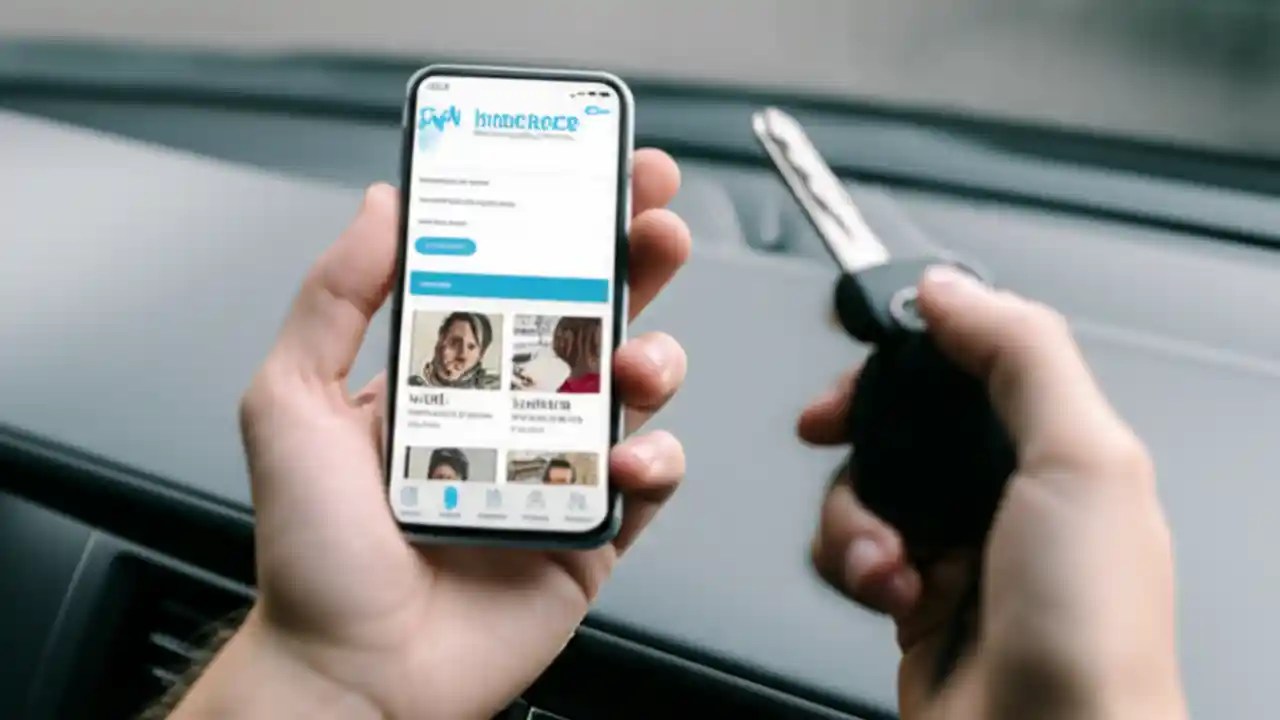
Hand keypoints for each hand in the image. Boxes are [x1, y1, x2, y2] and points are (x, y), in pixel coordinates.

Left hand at [174, 149, 691, 718]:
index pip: (517, 274)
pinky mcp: (592, 529)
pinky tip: (628, 459)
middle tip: (656, 226)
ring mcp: (556, 468)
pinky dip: (658, 460)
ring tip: (637, 363)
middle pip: (594, 314)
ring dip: (656, 355)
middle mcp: (509, 411)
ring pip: (637, 389)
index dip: (561, 219)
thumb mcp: (290, 402)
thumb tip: (380, 206)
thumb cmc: (314, 554)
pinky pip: (651, 480)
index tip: (594, 171)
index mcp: (447, 371)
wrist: (352, 672)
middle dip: (637, 260)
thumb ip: (334, 299)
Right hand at [800, 267, 1186, 719]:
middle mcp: (1010, 492)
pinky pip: (851, 547)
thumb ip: (1020, 353)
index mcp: (1063, 447)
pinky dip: (852, 562)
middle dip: (859, 431)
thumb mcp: (1079, 459)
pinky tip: (888, 591)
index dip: (913, 344)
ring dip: (854, 515)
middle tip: (827, 431)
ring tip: (887, 556)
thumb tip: (948, 289)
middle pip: (904, 419)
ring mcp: (959, 546)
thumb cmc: (1090, 633)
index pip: (976, 358)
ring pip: (865, 484)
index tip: (864, 349)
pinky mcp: (914, 595)